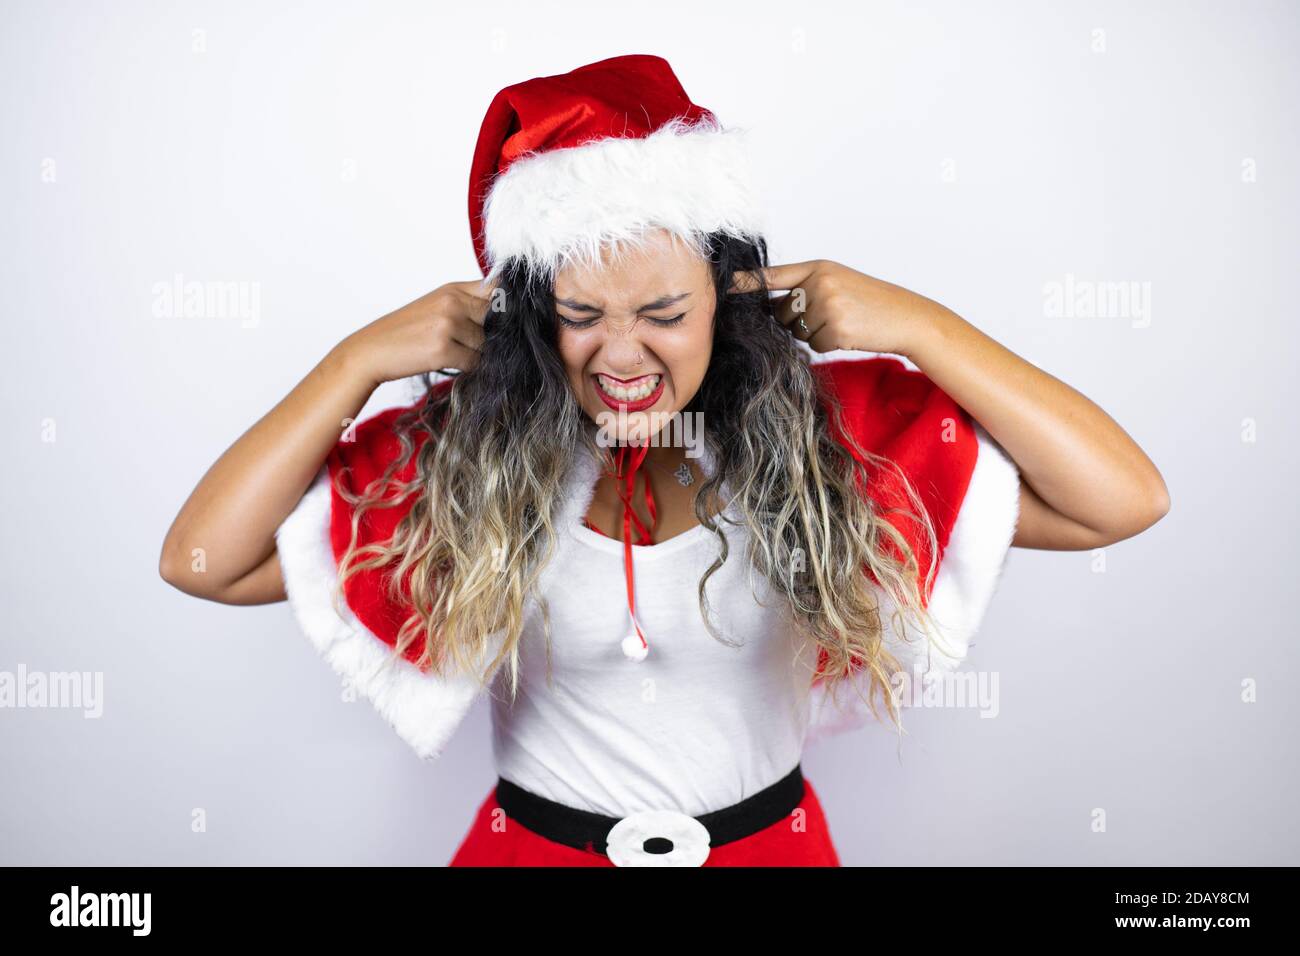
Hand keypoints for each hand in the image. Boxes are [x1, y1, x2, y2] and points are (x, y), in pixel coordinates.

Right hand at [338, 279, 495, 385]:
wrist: (371, 351)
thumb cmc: (405, 332)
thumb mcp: (436, 306)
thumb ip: (468, 304)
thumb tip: (507, 316)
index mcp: (453, 289)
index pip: (498, 289)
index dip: (505, 308)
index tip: (501, 321)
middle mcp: (453, 301)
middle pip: (497, 321)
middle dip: (490, 336)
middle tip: (467, 344)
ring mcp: (448, 324)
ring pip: (486, 345)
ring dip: (476, 354)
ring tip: (451, 353)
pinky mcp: (443, 349)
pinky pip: (474, 362)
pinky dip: (466, 368)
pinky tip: (447, 363)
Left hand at [727, 259, 945, 357]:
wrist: (906, 317)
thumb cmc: (870, 302)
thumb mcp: (837, 283)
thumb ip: (805, 290)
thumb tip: (772, 309)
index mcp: (818, 268)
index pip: (774, 276)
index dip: (746, 282)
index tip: (722, 285)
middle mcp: (819, 284)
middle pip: (782, 313)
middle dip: (798, 320)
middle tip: (832, 314)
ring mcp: (827, 306)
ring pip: (797, 332)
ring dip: (815, 333)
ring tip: (843, 322)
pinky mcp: (836, 329)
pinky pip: (815, 345)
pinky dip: (829, 344)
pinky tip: (849, 333)